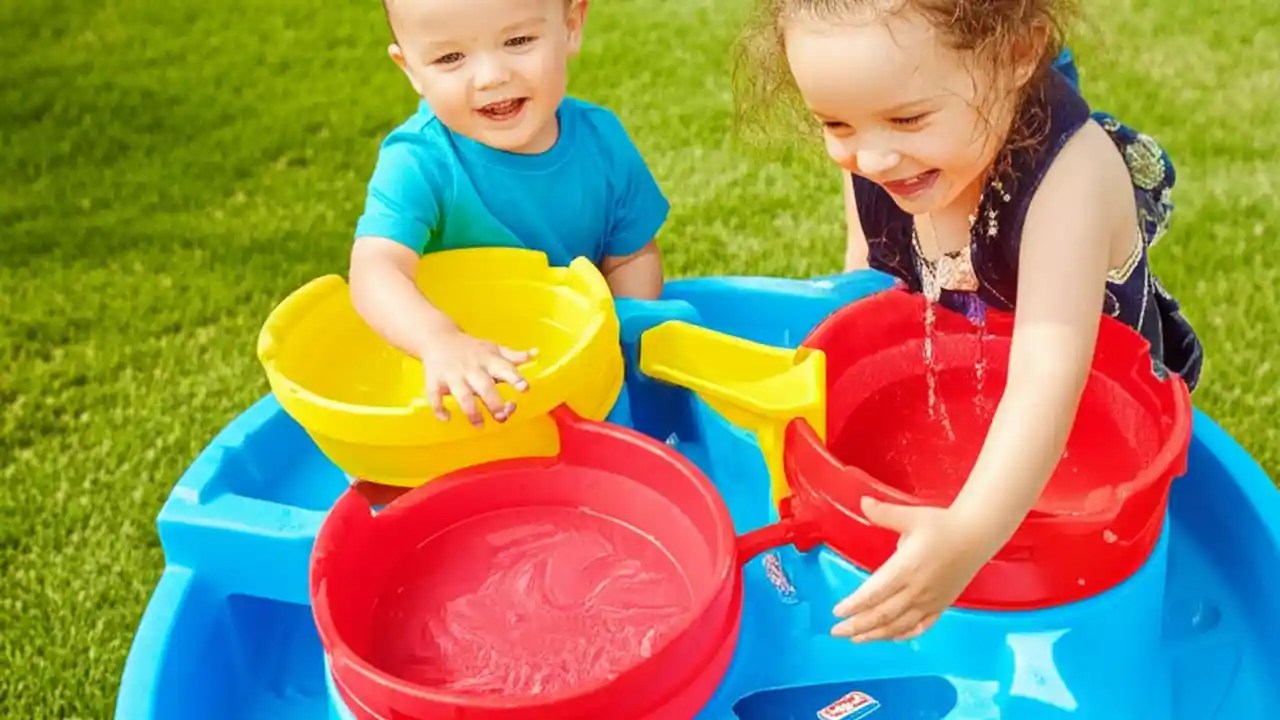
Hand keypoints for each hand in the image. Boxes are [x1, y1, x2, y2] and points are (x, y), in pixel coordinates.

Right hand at [419, 326, 535, 426]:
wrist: (437, 338)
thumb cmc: (471, 348)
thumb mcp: (493, 349)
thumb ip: (513, 357)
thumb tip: (537, 354)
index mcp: (488, 360)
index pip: (504, 368)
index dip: (515, 378)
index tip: (524, 388)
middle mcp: (472, 368)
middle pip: (484, 386)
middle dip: (494, 402)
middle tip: (502, 417)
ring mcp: (452, 375)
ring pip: (462, 394)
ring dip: (471, 411)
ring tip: (479, 425)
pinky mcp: (434, 380)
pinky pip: (435, 395)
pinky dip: (439, 408)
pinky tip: (446, 418)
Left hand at [830, 497, 1001, 641]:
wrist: (977, 535)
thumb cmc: (942, 524)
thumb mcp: (911, 516)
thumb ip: (884, 513)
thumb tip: (862, 502)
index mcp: (905, 568)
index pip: (874, 593)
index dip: (854, 605)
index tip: (836, 612)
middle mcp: (917, 590)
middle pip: (882, 614)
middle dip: (857, 626)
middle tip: (836, 632)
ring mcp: (930, 601)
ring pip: (899, 625)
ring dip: (876, 634)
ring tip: (856, 639)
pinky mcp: (942, 605)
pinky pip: (921, 627)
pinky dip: (904, 635)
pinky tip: (891, 638)